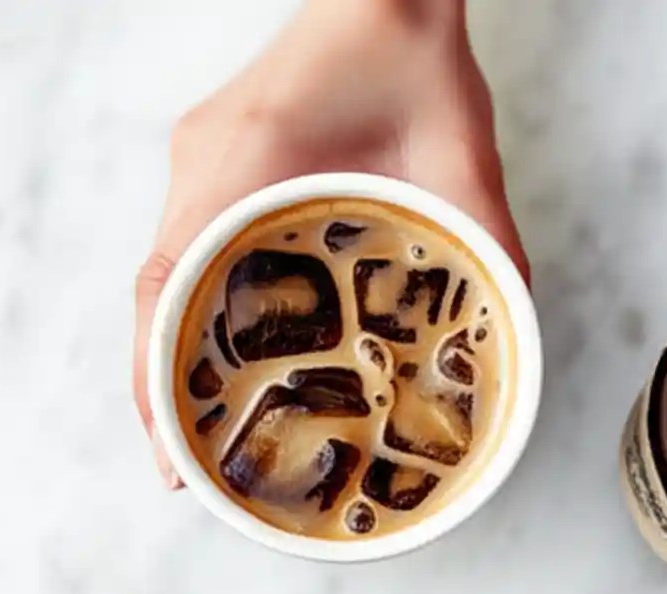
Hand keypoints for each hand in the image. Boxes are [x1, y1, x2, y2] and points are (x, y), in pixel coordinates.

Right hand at [133, 0, 524, 488]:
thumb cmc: (416, 53)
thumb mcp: (464, 154)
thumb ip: (488, 236)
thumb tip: (511, 323)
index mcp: (249, 157)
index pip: (171, 275)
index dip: (157, 366)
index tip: (166, 442)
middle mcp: (208, 160)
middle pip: (155, 286)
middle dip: (157, 380)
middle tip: (180, 466)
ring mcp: (205, 158)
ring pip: (165, 267)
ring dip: (168, 345)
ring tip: (191, 425)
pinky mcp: (221, 159)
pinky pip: (190, 240)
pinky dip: (193, 304)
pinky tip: (219, 349)